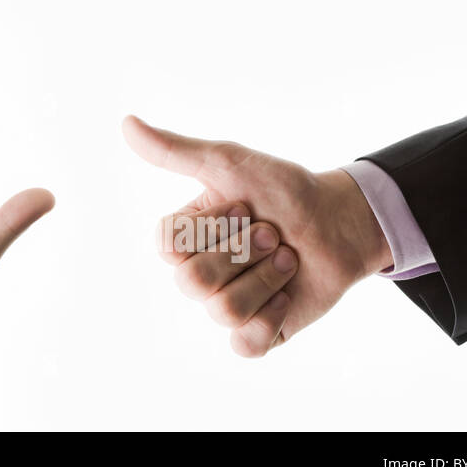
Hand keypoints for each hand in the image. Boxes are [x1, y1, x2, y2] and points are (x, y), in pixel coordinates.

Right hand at [122, 116, 389, 356]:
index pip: (168, 246)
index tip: (243, 206)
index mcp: (185, 238)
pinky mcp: (257, 333)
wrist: (341, 221)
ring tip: (287, 259)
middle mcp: (199, 274)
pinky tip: (287, 295)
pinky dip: (271, 318)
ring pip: (223, 310)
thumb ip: (174, 151)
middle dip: (243, 251)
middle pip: (193, 282)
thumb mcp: (228, 163)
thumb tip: (126, 123)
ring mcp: (226, 306)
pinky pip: (245, 343)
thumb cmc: (282, 189)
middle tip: (272, 233)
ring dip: (266, 278)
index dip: (211, 227)